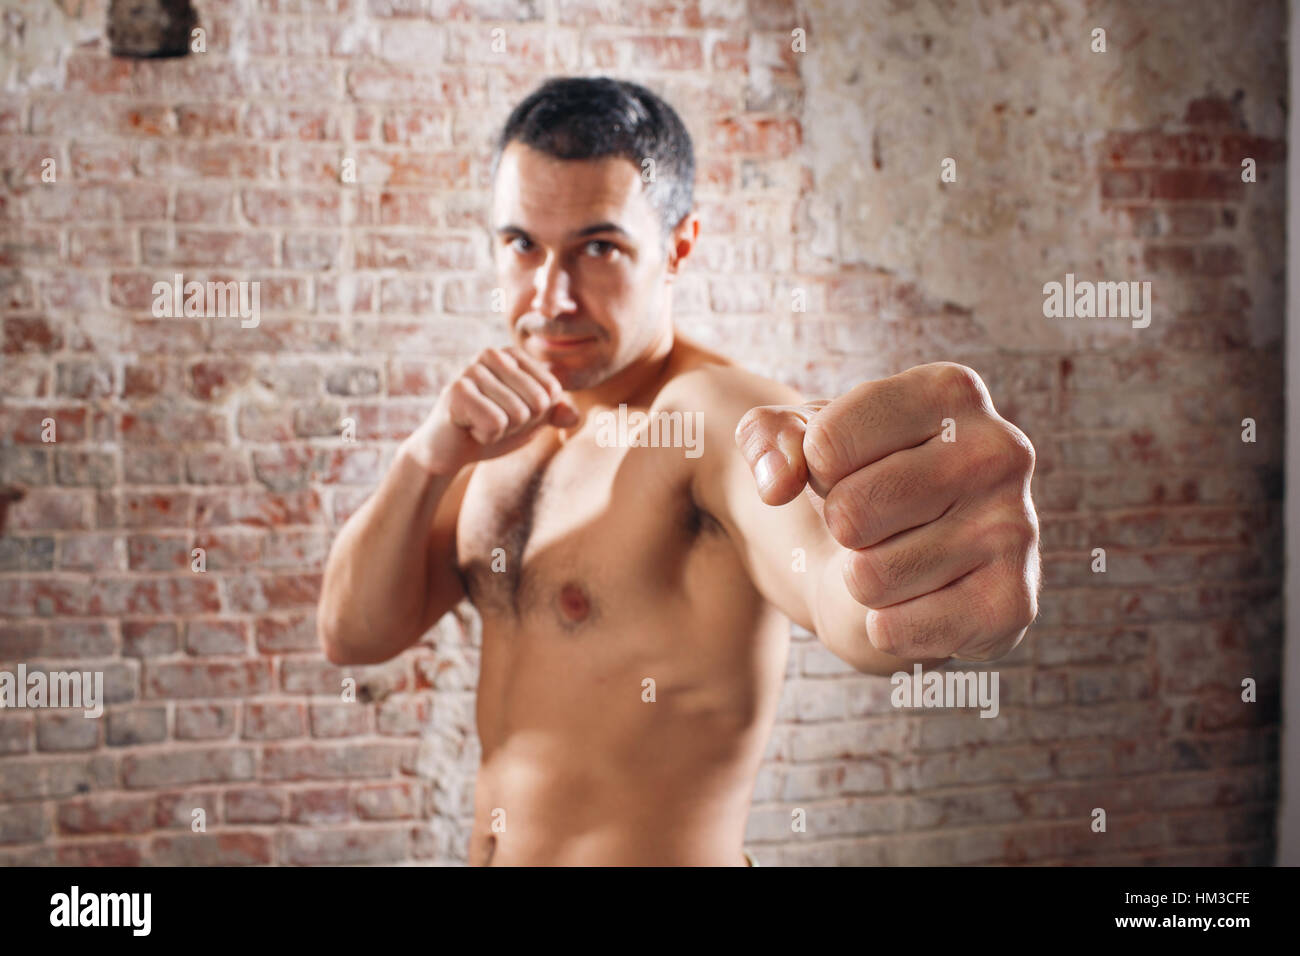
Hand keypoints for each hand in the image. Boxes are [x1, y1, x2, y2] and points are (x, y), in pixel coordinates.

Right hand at [404, 346, 579, 474]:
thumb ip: (555, 414)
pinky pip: (496, 423)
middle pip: (539, 402)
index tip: (509, 414)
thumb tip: (574, 417)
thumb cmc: (490, 429)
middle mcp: (492, 354)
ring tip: (478, 424)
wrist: (447, 451)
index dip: (536, 415)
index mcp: (513, 355)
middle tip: (493, 422)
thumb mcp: (530, 421)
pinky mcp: (456, 390)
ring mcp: (472, 369)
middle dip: (520, 424)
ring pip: (518, 414)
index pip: (553, 390)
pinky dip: (486, 436)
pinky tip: (468, 428)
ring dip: (501, 431)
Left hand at [734, 363, 1039, 662]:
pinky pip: (897, 630)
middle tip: (873, 524)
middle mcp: (999, 449)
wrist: (904, 561)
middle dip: (840, 529)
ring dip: (862, 580)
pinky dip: (887, 628)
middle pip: (849, 513)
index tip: (843, 470)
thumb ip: (766, 437)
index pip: (826, 445)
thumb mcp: (795, 440)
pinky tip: (920, 601)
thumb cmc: (852, 482)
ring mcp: (1016, 527)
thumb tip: (776, 482)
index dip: (814, 471)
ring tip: (897, 559)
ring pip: (869, 577)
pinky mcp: (1013, 604)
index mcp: (949, 391)